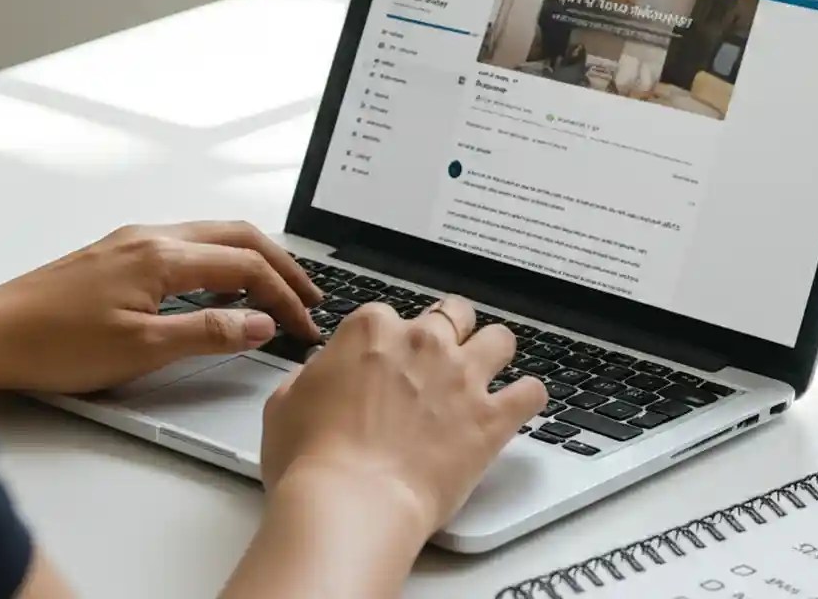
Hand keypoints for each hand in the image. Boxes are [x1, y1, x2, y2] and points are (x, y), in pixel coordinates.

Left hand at [0, 221, 322, 392]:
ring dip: (254, 261)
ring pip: (215, 236)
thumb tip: (261, 323)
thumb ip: (209, 333)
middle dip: (283, 266)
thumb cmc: (53, 344)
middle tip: (309, 298)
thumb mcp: (142, 349)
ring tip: (277, 292)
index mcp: (162, 256)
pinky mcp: (119, 254)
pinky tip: (223, 291)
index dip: (285, 298)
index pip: (247, 268)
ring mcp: (133, 242)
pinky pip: (189, 246)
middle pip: (240, 237)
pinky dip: (222, 263)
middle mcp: (151, 237)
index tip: (303, 327)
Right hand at [260, 296, 547, 535]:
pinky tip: (518, 405)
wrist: (351, 502)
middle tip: (441, 356)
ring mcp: (463, 377)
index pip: (388, 315)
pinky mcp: (491, 417)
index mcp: (372, 331)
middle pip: (452, 314)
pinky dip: (528, 397)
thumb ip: (312, 376)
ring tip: (487, 371)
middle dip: (449, 330)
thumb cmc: (313, 461)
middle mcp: (424, 343)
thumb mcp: (286, 404)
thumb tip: (321, 374)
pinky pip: (531, 392)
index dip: (388, 340)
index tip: (385, 361)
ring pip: (500, 339)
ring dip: (494, 352)